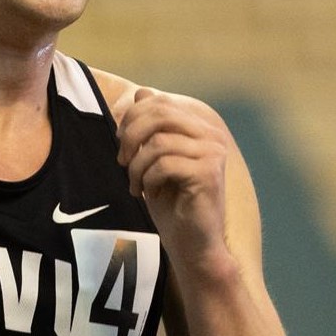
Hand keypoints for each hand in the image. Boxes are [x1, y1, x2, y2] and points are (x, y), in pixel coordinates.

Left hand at [115, 88, 232, 268]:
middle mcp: (212, 136)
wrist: (192, 243)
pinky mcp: (208, 175)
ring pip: (158, 143)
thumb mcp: (155, 159)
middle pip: (159, 114)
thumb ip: (152, 128)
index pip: (160, 102)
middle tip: (122, 162)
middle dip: (131, 136)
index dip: (132, 118)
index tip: (122, 145)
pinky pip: (164, 165)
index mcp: (201, 127)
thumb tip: (142, 92)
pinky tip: (150, 194)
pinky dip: (148, 180)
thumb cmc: (173, 203)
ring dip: (137, 166)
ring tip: (136, 185)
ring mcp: (213, 154)